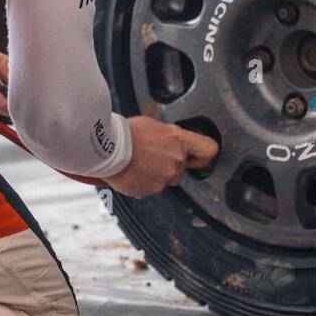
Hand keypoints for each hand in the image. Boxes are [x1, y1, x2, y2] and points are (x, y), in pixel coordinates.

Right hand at [104, 116, 218, 198]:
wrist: (107, 148)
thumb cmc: (125, 133)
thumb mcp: (151, 126)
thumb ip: (166, 137)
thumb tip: (167, 140)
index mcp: (179, 140)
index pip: (208, 150)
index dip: (203, 157)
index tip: (197, 159)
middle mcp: (177, 159)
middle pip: (180, 170)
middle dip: (167, 167)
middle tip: (149, 159)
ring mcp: (165, 176)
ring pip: (165, 180)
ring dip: (154, 176)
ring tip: (136, 164)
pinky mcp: (152, 189)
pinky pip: (150, 189)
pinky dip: (141, 183)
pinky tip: (131, 173)